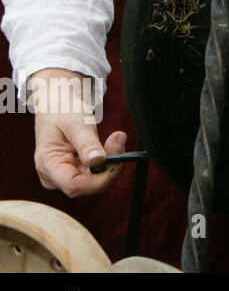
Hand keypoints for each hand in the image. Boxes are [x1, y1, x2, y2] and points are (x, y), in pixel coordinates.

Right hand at [28, 68, 126, 196]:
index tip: (117, 157)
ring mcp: (64, 175)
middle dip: (109, 167)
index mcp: (47, 165)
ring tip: (115, 138)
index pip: (74, 186)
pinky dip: (108, 160)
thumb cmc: (63, 110)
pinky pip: (97, 174)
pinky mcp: (76, 172)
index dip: (99, 179)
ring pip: (95, 181)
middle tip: (119, 138)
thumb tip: (99, 161)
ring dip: (111, 162)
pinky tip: (111, 143)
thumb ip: (86, 142)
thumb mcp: (76, 122)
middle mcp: (54, 176)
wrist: (58, 103)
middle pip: (88, 186)